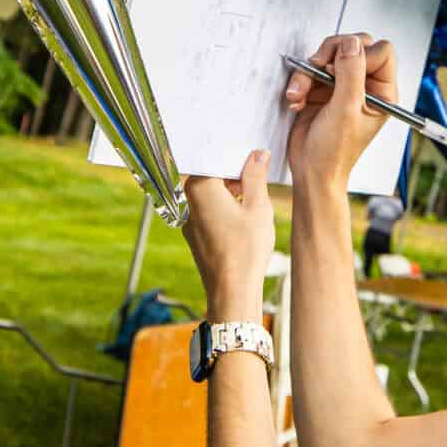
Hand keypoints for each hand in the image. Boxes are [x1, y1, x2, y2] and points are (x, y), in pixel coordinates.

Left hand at [184, 150, 274, 319]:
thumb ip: (256, 175)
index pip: (215, 158)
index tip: (254, 161)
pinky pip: (208, 212)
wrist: (232, 291)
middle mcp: (188, 201)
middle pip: (211, 175)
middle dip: (234, 175)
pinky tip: (242, 221)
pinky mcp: (194, 235)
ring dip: (230, 193)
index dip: (237, 158)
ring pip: (209, 194)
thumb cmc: (245, 250)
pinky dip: (224, 209)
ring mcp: (188, 219)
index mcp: (200, 188)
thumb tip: (257, 155)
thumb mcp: (258, 206)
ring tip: (253, 204)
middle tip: (257, 181)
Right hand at [284, 32, 396, 190]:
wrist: (311, 170)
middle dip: (330, 54)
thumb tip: (351, 44)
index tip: (342, 70)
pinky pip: (311, 69)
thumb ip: (350, 74)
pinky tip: (296, 100)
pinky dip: (300, 81)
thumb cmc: (335, 152)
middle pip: (354, 45)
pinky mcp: (323, 88)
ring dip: (308, 73)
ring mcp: (343, 86)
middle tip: (318, 68)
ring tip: (300, 93)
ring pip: (328, 55)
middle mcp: (365, 86)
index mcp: (382, 92)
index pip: (381, 51)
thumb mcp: (345, 110)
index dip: (361, 54)